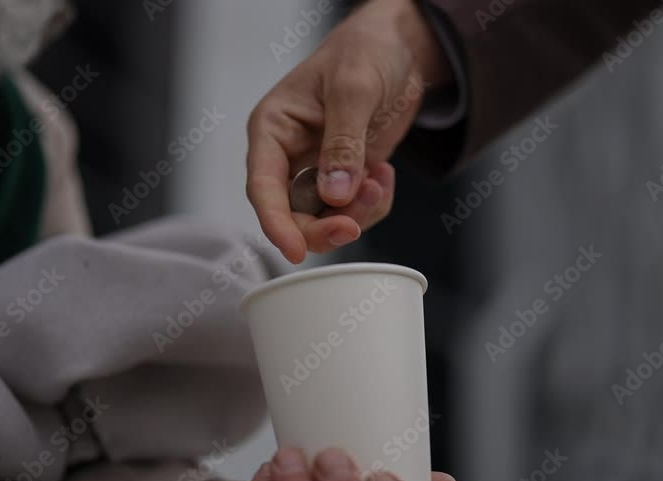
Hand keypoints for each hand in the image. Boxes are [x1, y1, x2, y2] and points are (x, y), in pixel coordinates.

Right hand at [246, 0, 450, 262]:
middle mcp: (289, 155)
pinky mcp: (345, 178)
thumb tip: (334, 194)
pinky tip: (385, 175)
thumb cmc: (364, 52)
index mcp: (274, 129)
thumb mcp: (354, 89)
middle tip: (354, 225)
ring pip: (325, 219)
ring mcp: (318, 169)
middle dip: (325, 226)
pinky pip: (354, 211)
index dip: (276, 223)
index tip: (294, 250)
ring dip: (357, 213)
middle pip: (292, 214)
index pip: (263, 186)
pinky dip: (373, 204)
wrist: (399, 48)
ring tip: (380, 179)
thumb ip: (344, 144)